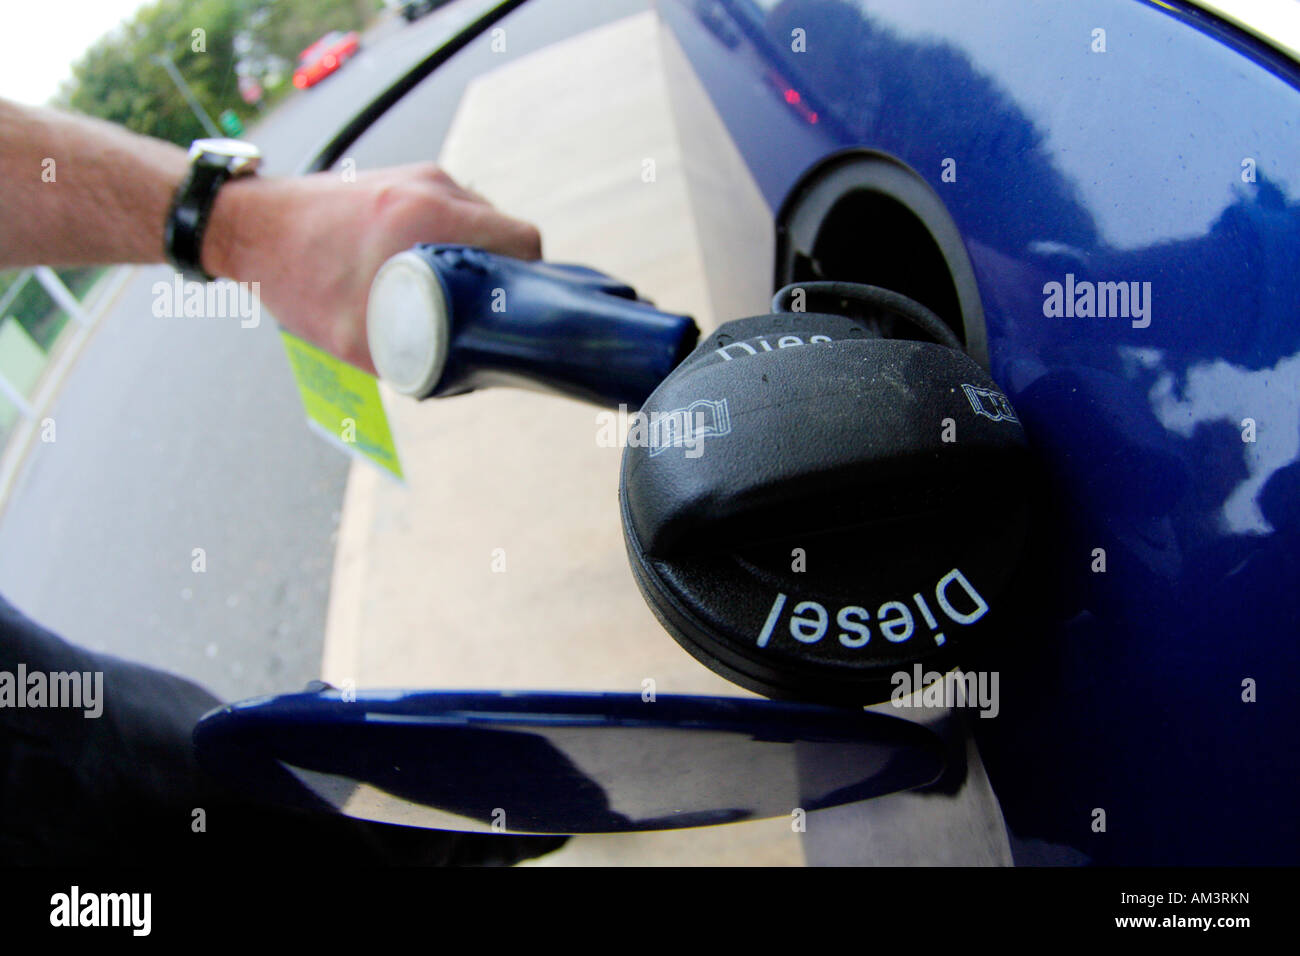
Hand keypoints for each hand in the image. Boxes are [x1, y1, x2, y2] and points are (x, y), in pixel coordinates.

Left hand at [205, 162, 541, 373]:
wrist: (247, 225)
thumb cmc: (296, 279)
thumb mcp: (357, 338)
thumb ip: (417, 359)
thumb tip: (469, 377)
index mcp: (428, 217)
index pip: (523, 242)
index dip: (532, 282)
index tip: (517, 314)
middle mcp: (433, 187)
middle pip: (507, 234)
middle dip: (504, 277)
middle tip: (483, 316)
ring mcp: (421, 176)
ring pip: (481, 222)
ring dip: (477, 259)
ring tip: (451, 296)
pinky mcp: (406, 178)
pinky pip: (453, 212)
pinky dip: (452, 242)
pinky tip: (425, 272)